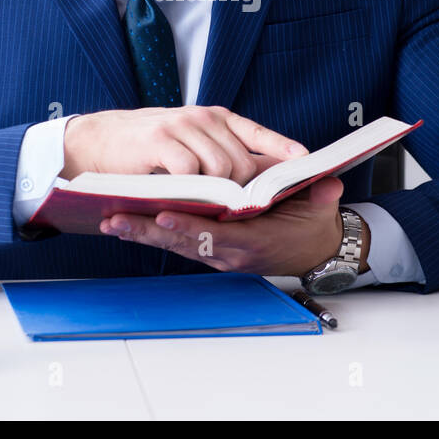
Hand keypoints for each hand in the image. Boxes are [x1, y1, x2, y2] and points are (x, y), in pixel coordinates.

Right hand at [60, 105, 307, 184]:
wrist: (100, 139)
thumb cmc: (150, 147)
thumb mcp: (193, 142)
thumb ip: (223, 153)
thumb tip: (262, 173)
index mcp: (217, 118)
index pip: (258, 132)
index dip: (282, 147)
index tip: (306, 161)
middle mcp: (204, 117)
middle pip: (243, 161)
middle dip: (245, 189)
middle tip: (238, 208)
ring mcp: (183, 127)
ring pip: (221, 168)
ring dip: (219, 193)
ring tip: (209, 205)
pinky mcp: (162, 143)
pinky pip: (192, 172)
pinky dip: (194, 189)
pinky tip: (185, 197)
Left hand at [100, 175, 357, 277]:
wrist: (315, 251)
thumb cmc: (313, 226)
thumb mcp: (321, 209)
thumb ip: (321, 196)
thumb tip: (328, 184)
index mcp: (256, 241)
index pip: (218, 236)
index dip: (191, 227)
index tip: (165, 215)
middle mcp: (231, 252)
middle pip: (185, 243)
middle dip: (149, 232)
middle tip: (118, 219)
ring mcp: (218, 254)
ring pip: (175, 245)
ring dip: (142, 234)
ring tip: (111, 220)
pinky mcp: (210, 251)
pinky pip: (177, 244)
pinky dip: (150, 235)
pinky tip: (124, 225)